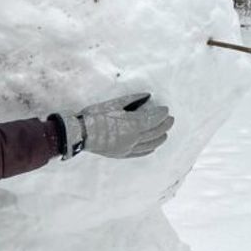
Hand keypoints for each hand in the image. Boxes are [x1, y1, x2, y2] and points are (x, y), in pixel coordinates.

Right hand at [51, 92, 173, 160]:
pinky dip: (149, 148)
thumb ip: (132, 100)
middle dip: (165, 125)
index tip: (166, 109)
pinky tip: (153, 146)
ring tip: (165, 132)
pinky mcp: (122, 154)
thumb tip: (147, 97)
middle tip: (170, 119)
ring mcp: (129, 148)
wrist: (80, 134)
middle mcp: (134, 138)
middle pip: (156, 132)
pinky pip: (141, 153)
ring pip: (151, 144)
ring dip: (160, 137)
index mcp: (133, 125)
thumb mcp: (114, 103)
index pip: (154, 119)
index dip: (162, 114)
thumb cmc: (95, 116)